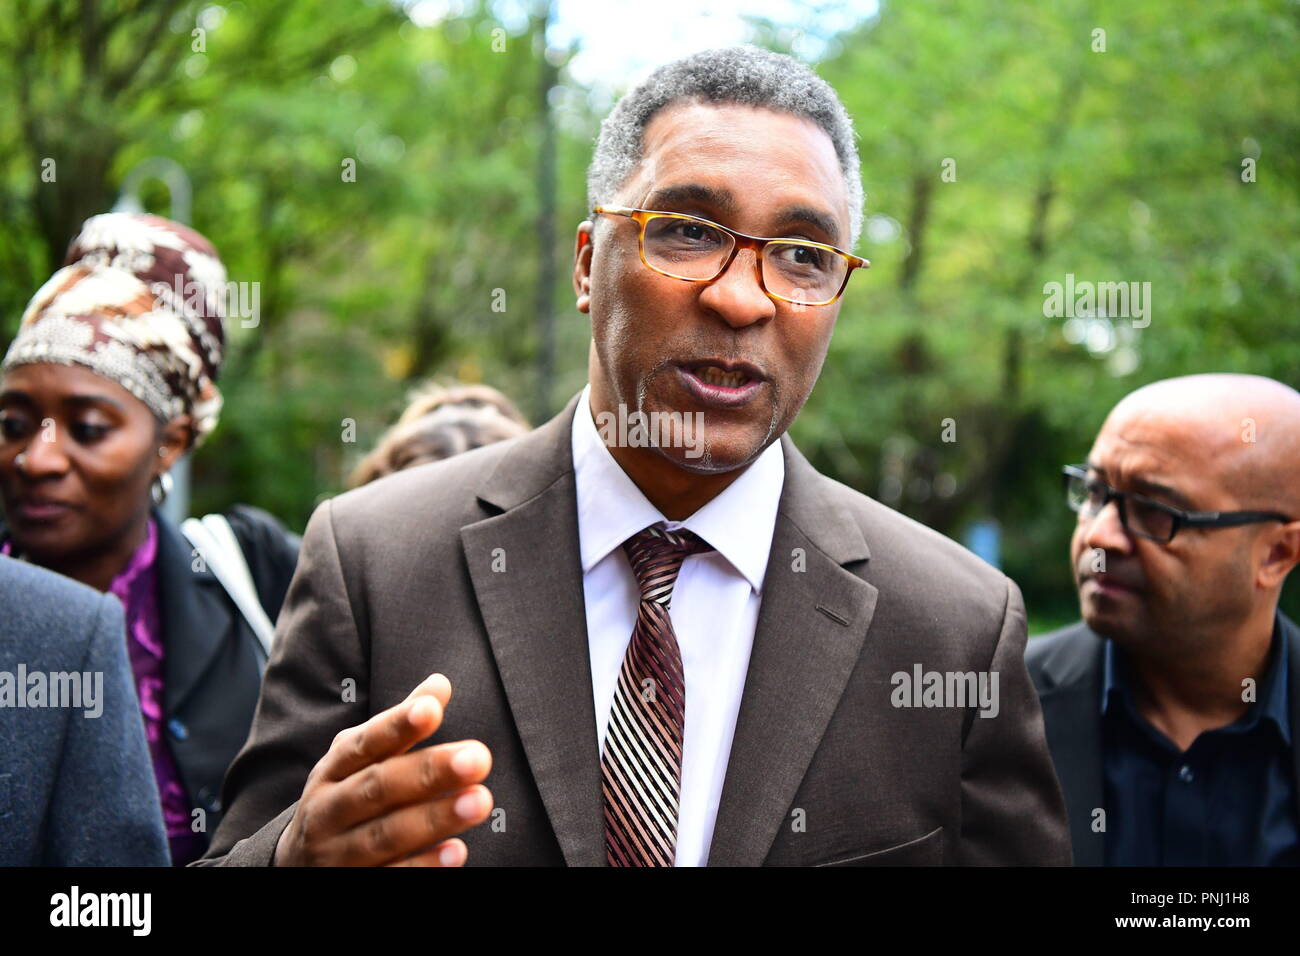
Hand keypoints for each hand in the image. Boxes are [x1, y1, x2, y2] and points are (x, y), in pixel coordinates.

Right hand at [273, 673, 492, 865]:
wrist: (294, 868)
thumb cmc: (341, 801)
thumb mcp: (358, 760)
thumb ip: (399, 725)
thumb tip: (439, 685)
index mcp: (333, 770)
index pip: (365, 744)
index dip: (397, 726)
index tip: (432, 710)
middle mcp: (330, 810)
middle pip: (378, 788)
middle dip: (428, 772)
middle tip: (478, 758)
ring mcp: (338, 853)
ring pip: (385, 835)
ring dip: (434, 819)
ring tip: (479, 800)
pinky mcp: (354, 884)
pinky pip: (389, 876)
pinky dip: (422, 866)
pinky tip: (456, 852)